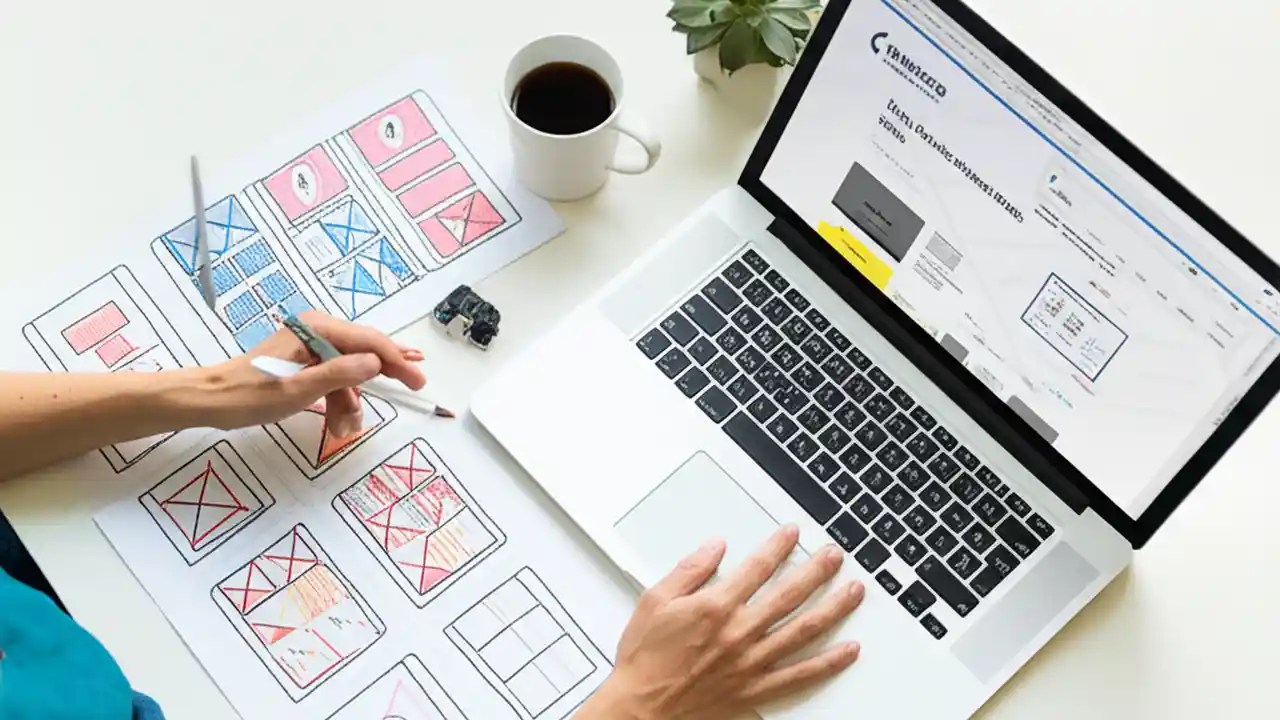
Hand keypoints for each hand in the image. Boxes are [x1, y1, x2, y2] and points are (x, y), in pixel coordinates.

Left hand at [192, 311, 426, 434]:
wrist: (209, 400)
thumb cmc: (249, 394)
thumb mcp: (298, 388)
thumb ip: (340, 374)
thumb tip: (375, 362)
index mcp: (316, 330)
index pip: (368, 341)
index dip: (396, 360)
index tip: (417, 379)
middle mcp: (316, 332)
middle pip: (363, 350)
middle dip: (385, 372)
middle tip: (414, 386)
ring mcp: (309, 347)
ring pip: (349, 369)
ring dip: (354, 398)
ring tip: (350, 426)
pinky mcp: (302, 363)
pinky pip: (332, 378)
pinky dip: (339, 399)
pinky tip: (339, 421)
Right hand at [576, 526, 863, 719]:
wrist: (642, 709)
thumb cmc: (644, 659)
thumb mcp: (654, 601)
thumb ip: (689, 570)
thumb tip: (714, 547)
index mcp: (715, 607)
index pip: (757, 567)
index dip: (778, 546)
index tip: (793, 532)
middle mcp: (739, 632)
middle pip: (790, 594)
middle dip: (817, 570)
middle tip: (835, 555)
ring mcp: (751, 662)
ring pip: (804, 630)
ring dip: (833, 608)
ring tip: (854, 591)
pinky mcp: (755, 689)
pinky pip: (800, 675)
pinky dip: (828, 663)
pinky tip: (848, 651)